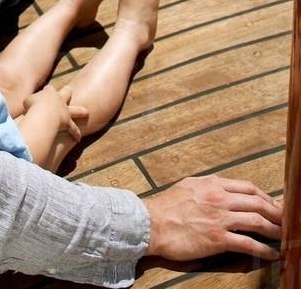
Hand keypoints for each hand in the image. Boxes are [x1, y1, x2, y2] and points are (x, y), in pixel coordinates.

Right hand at [22, 84, 88, 143]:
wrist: (44, 114)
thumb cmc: (33, 106)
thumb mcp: (26, 101)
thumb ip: (26, 103)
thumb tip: (18, 106)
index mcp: (49, 93)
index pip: (49, 89)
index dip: (48, 90)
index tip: (48, 89)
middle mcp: (59, 100)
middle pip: (66, 93)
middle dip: (67, 91)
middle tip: (69, 90)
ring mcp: (66, 111)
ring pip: (76, 110)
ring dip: (81, 111)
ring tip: (86, 112)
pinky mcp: (68, 122)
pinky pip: (74, 129)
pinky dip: (76, 133)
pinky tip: (78, 138)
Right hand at [146, 177, 282, 262]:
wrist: (152, 223)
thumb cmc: (167, 206)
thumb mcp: (189, 186)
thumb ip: (208, 186)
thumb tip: (223, 189)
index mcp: (212, 184)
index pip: (247, 187)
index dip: (265, 196)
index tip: (273, 204)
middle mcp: (219, 198)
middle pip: (257, 202)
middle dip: (276, 212)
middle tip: (285, 220)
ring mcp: (220, 219)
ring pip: (257, 221)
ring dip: (274, 230)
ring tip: (282, 235)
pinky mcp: (218, 239)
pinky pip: (248, 244)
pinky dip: (263, 249)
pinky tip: (271, 253)